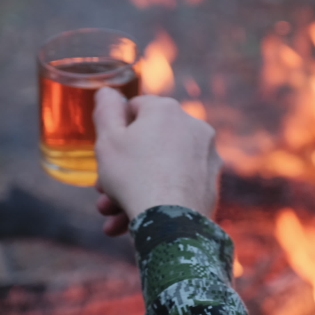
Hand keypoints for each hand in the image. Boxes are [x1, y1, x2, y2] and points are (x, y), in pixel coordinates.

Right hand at [92, 87, 221, 235]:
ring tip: (112, 215)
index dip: (115, 131)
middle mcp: (192, 126)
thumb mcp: (107, 140)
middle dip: (121, 169)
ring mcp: (206, 155)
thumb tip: (107, 91)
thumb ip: (105, 110)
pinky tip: (133, 222)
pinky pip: (176, 185)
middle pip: (147, 144)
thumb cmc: (133, 177)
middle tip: (103, 191)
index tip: (105, 154)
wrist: (172, 223)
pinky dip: (156, 199)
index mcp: (166, 109)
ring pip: (160, 168)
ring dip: (132, 190)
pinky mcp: (211, 182)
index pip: (135, 109)